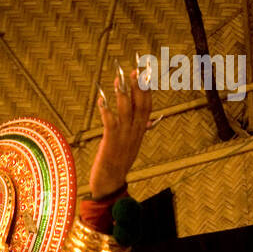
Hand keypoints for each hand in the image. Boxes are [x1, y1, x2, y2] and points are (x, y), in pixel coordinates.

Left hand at [89, 67, 152, 198]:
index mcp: (140, 131)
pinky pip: (110, 124)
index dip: (146, 88)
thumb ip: (141, 129)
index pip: (147, 105)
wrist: (110, 182)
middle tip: (134, 69)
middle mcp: (134, 132)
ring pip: (126, 111)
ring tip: (117, 80)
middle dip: (137, 86)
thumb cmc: (119, 162)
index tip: (144, 72)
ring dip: (122, 94)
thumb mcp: (133, 144)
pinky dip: (106, 111)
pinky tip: (101, 100)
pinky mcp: (111, 143)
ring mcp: (123, 137)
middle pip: (139, 105)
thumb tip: (151, 120)